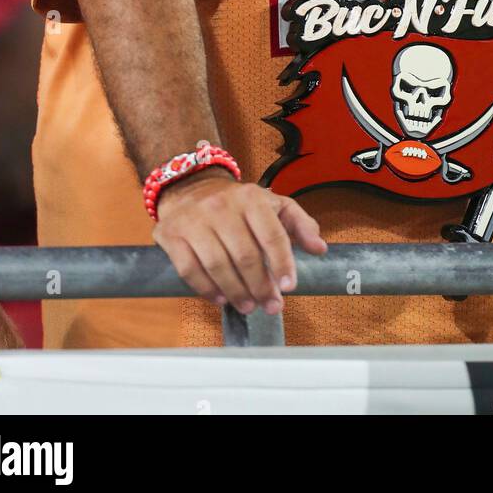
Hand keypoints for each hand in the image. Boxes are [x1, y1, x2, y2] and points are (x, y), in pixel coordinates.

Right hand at [153, 169, 326, 315]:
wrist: (189, 186)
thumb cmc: (237, 202)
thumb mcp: (272, 203)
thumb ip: (299, 223)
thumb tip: (320, 248)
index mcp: (251, 198)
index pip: (272, 234)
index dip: (283, 263)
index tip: (289, 287)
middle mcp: (221, 207)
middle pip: (245, 255)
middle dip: (261, 286)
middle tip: (271, 306)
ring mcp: (194, 221)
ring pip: (218, 265)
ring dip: (236, 292)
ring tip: (248, 306)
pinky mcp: (172, 236)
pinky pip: (190, 270)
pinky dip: (206, 289)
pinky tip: (221, 299)